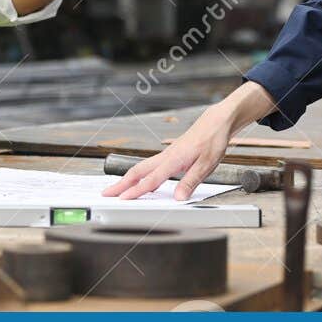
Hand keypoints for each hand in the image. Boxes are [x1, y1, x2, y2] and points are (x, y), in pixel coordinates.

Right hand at [102, 104, 237, 200]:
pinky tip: (141, 182)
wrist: (215, 122)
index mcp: (173, 160)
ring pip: (141, 168)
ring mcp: (166, 155)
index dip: (135, 191)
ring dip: (128, 179)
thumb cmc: (212, 140)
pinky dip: (140, 175)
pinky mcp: (170, 155)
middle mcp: (166, 157)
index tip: (122, 199)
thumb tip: (178, 198)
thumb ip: (191, 182)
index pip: (150, 180)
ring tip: (118, 189)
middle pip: (137, 171)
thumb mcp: (207, 165)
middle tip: (106, 193)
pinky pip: (149, 166)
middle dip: (121, 184)